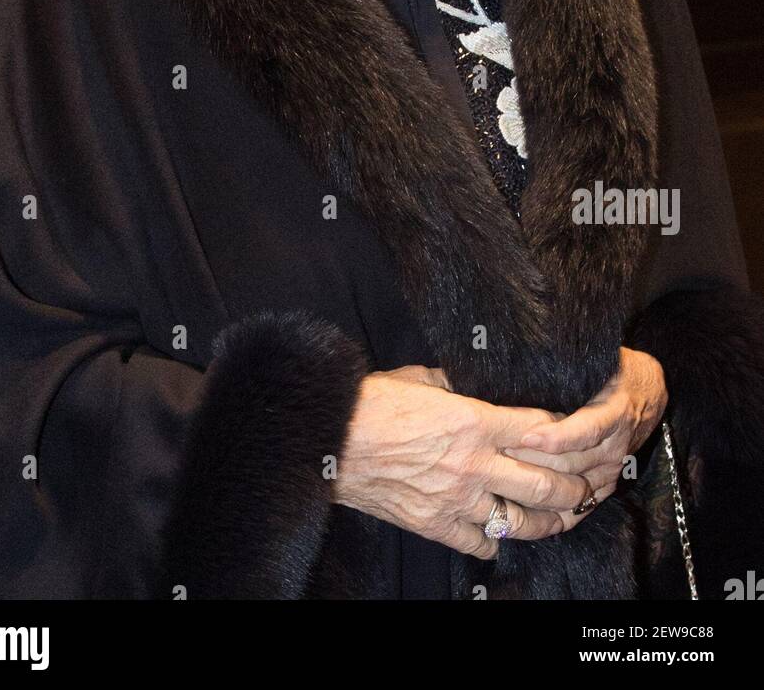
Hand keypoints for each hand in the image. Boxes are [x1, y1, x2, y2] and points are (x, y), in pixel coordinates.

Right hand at [333, 365, 596, 558]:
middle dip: (574, 487)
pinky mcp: (434, 524)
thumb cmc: (372, 402)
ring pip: (521, 520)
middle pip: (545, 483)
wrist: (331, 438)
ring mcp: (456, 499)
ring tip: (561, 518)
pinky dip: (495, 541)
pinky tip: (501, 535)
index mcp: (474, 420)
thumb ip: (456, 382)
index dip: (568, 435)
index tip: (581, 436)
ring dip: (548, 522)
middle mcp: (474, 463)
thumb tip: (474, 380)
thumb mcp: (421, 377)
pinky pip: (479, 543)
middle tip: (588, 486)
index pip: (542, 432)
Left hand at [502, 347, 667, 531]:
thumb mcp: (602, 357)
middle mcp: (616, 446)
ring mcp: (612, 468)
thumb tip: (532, 347)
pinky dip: (554, 507)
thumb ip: (572, 359)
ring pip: (570, 484)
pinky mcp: (608, 482)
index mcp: (615, 412)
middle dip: (532, 460)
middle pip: (570, 462)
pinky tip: (526, 506)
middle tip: (495, 452)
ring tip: (501, 472)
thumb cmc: (617, 367)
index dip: (555, 437)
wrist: (651, 389)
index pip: (584, 430)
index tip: (526, 434)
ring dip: (536, 480)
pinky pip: (580, 503)